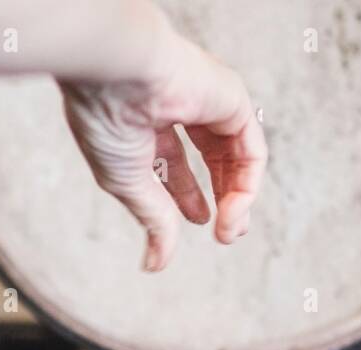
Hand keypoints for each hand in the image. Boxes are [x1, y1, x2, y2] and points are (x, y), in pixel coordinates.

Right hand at [59, 30, 266, 271]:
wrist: (116, 72)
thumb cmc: (107, 118)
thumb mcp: (129, 184)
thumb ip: (153, 221)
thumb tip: (156, 265)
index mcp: (147, 120)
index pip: (178, 160)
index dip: (190, 196)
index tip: (198, 222)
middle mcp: (182, 107)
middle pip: (217, 157)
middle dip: (225, 198)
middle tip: (228, 233)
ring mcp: (210, 101)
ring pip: (239, 156)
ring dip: (239, 200)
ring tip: (231, 230)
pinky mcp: (234, 101)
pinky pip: (253, 150)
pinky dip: (247, 186)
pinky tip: (234, 211)